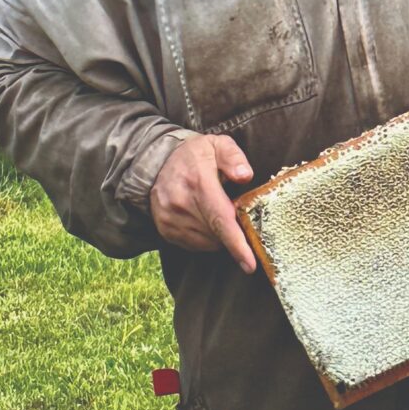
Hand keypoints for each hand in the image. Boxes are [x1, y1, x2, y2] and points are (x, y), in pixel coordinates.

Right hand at [149, 132, 258, 271]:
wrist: (158, 161)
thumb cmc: (196, 155)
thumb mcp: (218, 145)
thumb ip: (234, 158)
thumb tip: (245, 176)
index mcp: (198, 182)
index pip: (220, 219)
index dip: (237, 244)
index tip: (250, 265)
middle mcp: (180, 203)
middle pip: (217, 234)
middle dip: (235, 234)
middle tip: (239, 217)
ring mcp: (170, 219)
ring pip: (207, 243)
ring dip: (220, 236)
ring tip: (218, 213)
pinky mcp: (165, 229)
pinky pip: (195, 245)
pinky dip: (207, 238)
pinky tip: (206, 220)